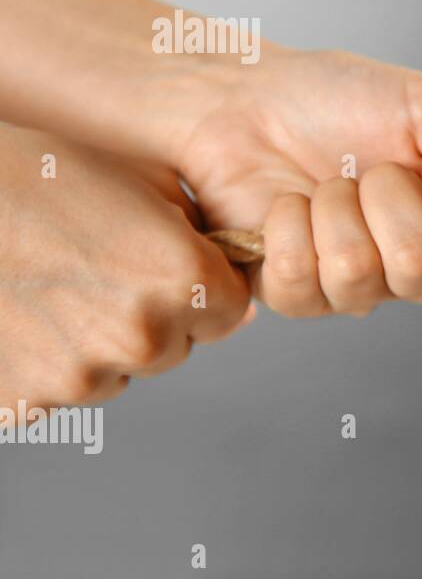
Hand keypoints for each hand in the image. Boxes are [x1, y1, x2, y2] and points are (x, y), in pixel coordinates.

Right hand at [0, 128, 250, 409]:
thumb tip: (240, 306)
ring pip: (113, 371)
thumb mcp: (144, 182)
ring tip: (45, 287)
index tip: (158, 265)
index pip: (227, 311)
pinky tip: (14, 317)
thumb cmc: (37, 175)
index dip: (197, 287)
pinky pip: (53, 391)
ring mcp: (80, 378)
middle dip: (147, 316)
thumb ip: (202, 240)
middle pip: (174, 347)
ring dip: (93, 343)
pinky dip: (37, 364)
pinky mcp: (23, 403)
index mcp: (183, 281)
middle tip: (90, 271)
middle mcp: (142, 338)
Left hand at [166, 47, 421, 316]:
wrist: (245, 96)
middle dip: (388, 198)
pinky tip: (287, 204)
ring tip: (326, 181)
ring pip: (361, 275)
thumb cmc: (341, 98)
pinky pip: (301, 281)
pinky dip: (287, 225)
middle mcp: (419, 264)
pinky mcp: (297, 293)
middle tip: (369, 168)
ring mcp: (359, 286)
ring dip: (334, 207)